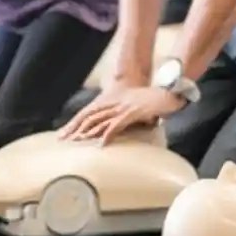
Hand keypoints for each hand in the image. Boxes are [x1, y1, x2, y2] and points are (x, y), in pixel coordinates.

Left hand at [58, 85, 184, 144]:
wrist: (172, 90)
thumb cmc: (159, 100)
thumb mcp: (141, 108)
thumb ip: (133, 117)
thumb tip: (131, 128)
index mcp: (117, 100)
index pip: (92, 111)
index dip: (78, 121)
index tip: (66, 132)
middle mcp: (117, 102)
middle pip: (91, 116)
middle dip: (76, 128)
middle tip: (63, 139)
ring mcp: (124, 107)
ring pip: (100, 120)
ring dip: (88, 132)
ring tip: (76, 142)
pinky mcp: (133, 112)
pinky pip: (117, 125)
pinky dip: (108, 134)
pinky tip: (101, 144)